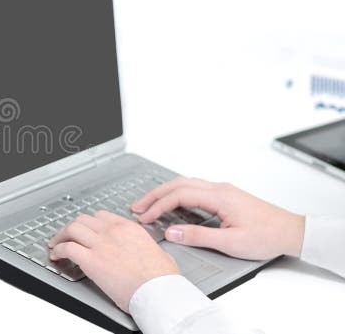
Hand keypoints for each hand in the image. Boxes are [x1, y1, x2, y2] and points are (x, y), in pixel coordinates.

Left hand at [48, 211, 178, 311]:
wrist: (159, 291)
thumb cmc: (162, 278)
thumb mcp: (158, 252)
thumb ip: (145, 247)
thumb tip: (145, 251)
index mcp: (128, 228)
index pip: (101, 216)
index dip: (89, 223)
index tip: (85, 229)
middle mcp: (112, 232)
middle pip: (83, 219)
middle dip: (72, 227)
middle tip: (66, 235)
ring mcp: (101, 244)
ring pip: (72, 229)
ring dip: (61, 236)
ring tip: (57, 243)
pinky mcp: (91, 261)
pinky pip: (68, 248)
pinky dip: (59, 250)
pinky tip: (57, 255)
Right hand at [131, 177, 304, 259]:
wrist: (291, 232)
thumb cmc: (267, 236)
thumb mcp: (230, 242)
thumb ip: (197, 235)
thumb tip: (170, 232)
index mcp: (219, 196)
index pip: (178, 196)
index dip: (157, 206)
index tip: (144, 217)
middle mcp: (218, 188)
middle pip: (177, 184)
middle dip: (154, 195)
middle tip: (136, 206)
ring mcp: (222, 190)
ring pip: (185, 184)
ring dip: (164, 193)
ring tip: (148, 204)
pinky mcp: (225, 196)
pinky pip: (193, 189)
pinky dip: (176, 194)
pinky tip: (172, 204)